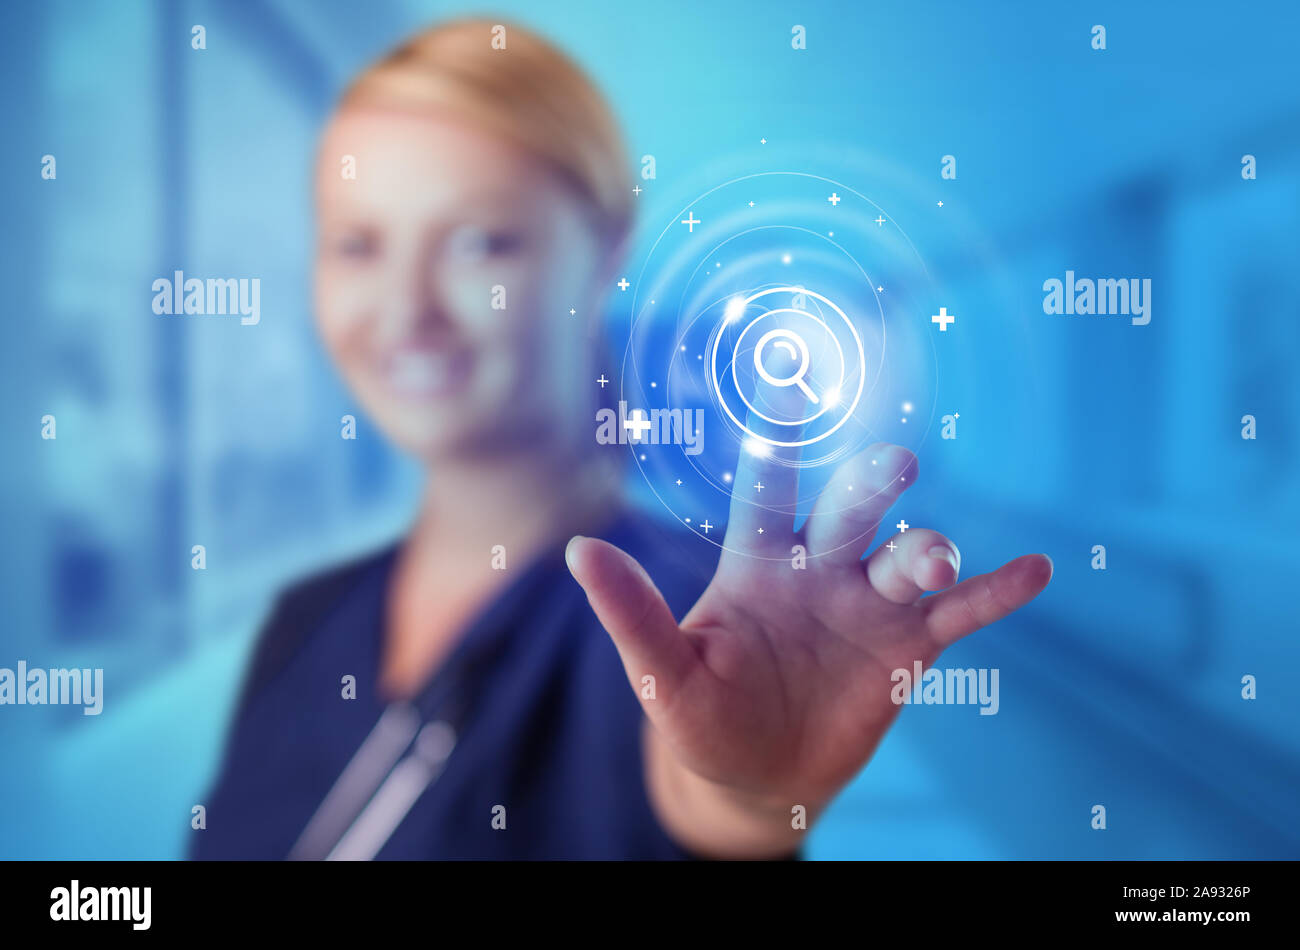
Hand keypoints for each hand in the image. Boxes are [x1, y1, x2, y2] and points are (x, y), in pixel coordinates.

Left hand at [566, 402, 1050, 857]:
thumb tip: (575, 549)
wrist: (756, 775)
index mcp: (758, 563)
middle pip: (851, 510)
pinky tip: (1036, 571)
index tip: (786, 375)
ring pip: (911, 557)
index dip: (777, 440)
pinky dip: (996, 592)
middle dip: (872, 485)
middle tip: (895, 466)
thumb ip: (631, 615)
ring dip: (929, 552)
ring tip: (935, 563)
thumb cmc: (702, 717)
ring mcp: (870, 604)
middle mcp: (820, 568)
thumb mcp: (662, 676)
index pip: (767, 489)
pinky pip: (961, 614)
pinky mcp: (909, 647)